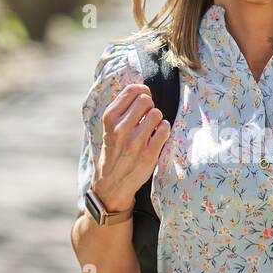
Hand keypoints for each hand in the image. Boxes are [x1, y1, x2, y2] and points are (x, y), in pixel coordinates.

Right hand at [91, 83, 170, 211]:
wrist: (112, 182)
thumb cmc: (114, 150)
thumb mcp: (109, 127)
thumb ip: (123, 109)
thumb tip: (144, 90)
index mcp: (109, 118)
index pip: (132, 90)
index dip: (143, 91)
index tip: (144, 98)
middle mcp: (120, 129)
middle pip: (146, 100)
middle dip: (150, 106)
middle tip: (146, 116)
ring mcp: (135, 142)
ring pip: (157, 113)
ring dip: (157, 119)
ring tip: (151, 128)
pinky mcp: (148, 154)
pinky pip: (164, 129)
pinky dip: (163, 130)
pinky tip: (157, 136)